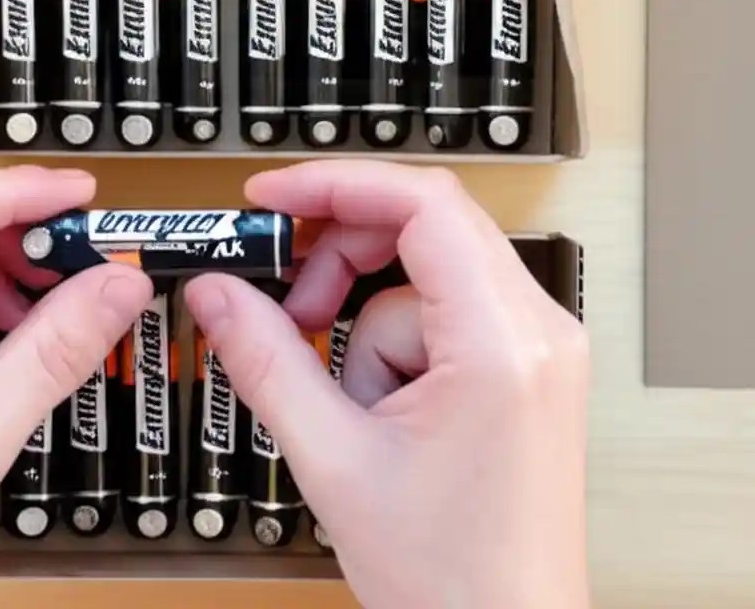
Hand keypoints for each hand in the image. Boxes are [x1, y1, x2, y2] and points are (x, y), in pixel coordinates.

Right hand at [184, 161, 589, 608]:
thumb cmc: (452, 577)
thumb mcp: (333, 461)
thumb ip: (265, 360)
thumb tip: (216, 292)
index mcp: (501, 344)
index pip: (423, 205)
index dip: (335, 185)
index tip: (270, 199)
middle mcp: (538, 331)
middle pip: (425, 228)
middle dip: (340, 256)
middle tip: (286, 302)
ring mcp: (539, 349)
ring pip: (425, 278)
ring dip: (365, 323)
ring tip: (347, 404)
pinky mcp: (525, 369)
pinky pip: (444, 316)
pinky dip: (394, 346)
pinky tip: (382, 415)